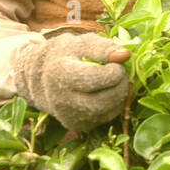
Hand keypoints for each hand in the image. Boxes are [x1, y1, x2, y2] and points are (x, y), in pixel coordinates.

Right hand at [12, 31, 131, 132]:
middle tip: (119, 71)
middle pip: (104, 99)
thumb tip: (126, 55)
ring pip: (108, 110)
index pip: (94, 78)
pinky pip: (106, 117)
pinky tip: (107, 90)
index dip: (113, 70)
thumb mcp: (81, 43)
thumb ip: (104, 47)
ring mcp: (70, 116)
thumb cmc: (66, 56)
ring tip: (113, 79)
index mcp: (60, 74)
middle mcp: (62, 100)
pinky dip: (114, 103)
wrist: (43, 78)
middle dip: (120, 84)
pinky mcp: (78, 125)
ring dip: (119, 94)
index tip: (116, 61)